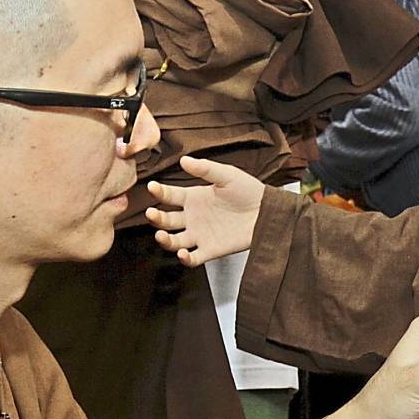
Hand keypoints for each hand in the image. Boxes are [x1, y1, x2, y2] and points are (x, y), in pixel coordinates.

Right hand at [146, 156, 262, 264]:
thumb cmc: (249, 190)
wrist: (268, 211)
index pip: (169, 195)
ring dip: (164, 240)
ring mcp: (200, 235)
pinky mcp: (210, 250)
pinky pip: (192, 258)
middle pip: (166, 220)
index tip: (152, 187)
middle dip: (156, 218)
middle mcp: (193, 217)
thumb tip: (184, 160)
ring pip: (174, 241)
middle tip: (151, 213)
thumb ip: (205, 169)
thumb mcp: (227, 175)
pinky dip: (184, 258)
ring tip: (160, 235)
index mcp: (194, 197)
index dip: (159, 191)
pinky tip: (182, 252)